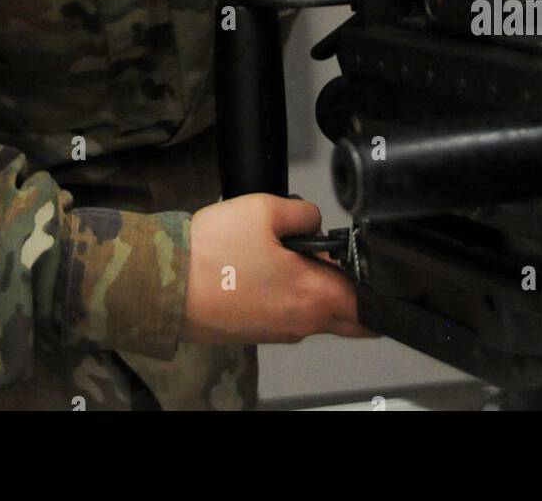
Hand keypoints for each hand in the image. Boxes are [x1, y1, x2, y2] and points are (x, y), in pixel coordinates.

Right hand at [180, 193, 380, 345]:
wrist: (164, 284)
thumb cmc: (213, 252)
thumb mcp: (265, 209)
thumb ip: (304, 213)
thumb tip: (313, 221)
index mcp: (314, 296)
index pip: (369, 307)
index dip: (377, 284)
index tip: (367, 263)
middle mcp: (301, 324)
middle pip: (346, 317)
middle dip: (350, 291)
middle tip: (331, 258)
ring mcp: (276, 333)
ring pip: (313, 313)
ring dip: (313, 289)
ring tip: (285, 253)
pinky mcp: (254, 332)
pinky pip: (285, 315)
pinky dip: (285, 295)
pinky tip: (261, 268)